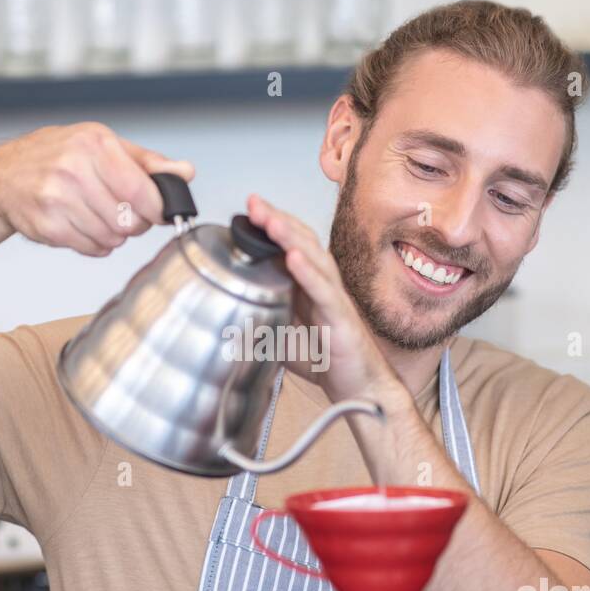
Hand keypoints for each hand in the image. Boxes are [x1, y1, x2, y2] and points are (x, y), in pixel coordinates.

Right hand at [0, 123, 194, 256]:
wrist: (3, 176)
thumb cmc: (55, 156)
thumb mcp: (102, 144)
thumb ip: (147, 162)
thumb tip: (185, 172)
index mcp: (94, 145)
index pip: (143, 191)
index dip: (157, 209)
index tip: (158, 212)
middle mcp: (74, 170)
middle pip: (130, 221)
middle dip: (133, 223)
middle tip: (120, 211)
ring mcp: (58, 199)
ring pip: (113, 238)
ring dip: (112, 234)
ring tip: (94, 214)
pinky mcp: (48, 226)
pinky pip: (92, 249)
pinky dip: (94, 244)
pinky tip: (79, 224)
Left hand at [246, 194, 407, 408]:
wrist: (359, 386)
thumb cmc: (327, 360)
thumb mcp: (283, 337)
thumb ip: (262, 320)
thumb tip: (230, 316)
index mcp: (308, 286)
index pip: (291, 244)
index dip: (272, 223)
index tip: (250, 208)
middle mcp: (323, 285)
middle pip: (301, 242)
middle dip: (277, 220)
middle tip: (254, 204)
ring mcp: (333, 299)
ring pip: (313, 259)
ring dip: (291, 238)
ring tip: (270, 222)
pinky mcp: (340, 318)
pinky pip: (324, 292)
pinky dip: (308, 273)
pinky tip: (293, 259)